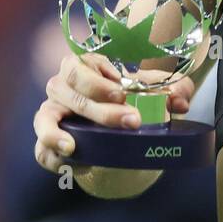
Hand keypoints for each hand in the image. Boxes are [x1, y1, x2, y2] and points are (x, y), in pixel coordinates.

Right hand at [32, 51, 197, 173]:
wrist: (119, 130)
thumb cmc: (133, 100)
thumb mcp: (154, 93)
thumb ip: (172, 91)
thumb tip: (181, 102)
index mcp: (86, 66)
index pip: (83, 61)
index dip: (99, 73)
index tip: (122, 87)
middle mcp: (63, 86)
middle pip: (69, 89)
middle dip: (100, 107)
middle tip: (130, 120)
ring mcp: (51, 113)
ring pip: (44, 117)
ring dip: (59, 132)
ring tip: (74, 147)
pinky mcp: (46, 142)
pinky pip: (40, 149)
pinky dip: (52, 155)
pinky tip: (72, 160)